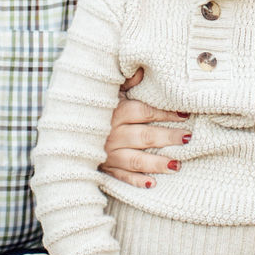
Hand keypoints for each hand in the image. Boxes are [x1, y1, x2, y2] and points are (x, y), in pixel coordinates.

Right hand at [100, 69, 189, 188]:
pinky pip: (122, 177)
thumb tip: (141, 71)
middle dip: (167, 137)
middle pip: (144, 136)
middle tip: (187, 138)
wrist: (67, 130)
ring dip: (157, 163)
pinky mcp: (105, 169)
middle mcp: (111, 134)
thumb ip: (125, 82)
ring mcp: (108, 154)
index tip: (184, 114)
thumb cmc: (95, 109)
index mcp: (114, 113)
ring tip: (177, 165)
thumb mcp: (108, 91)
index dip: (165, 113)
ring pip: (136, 160)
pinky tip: (152, 184)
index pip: (143, 112)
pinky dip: (136, 181)